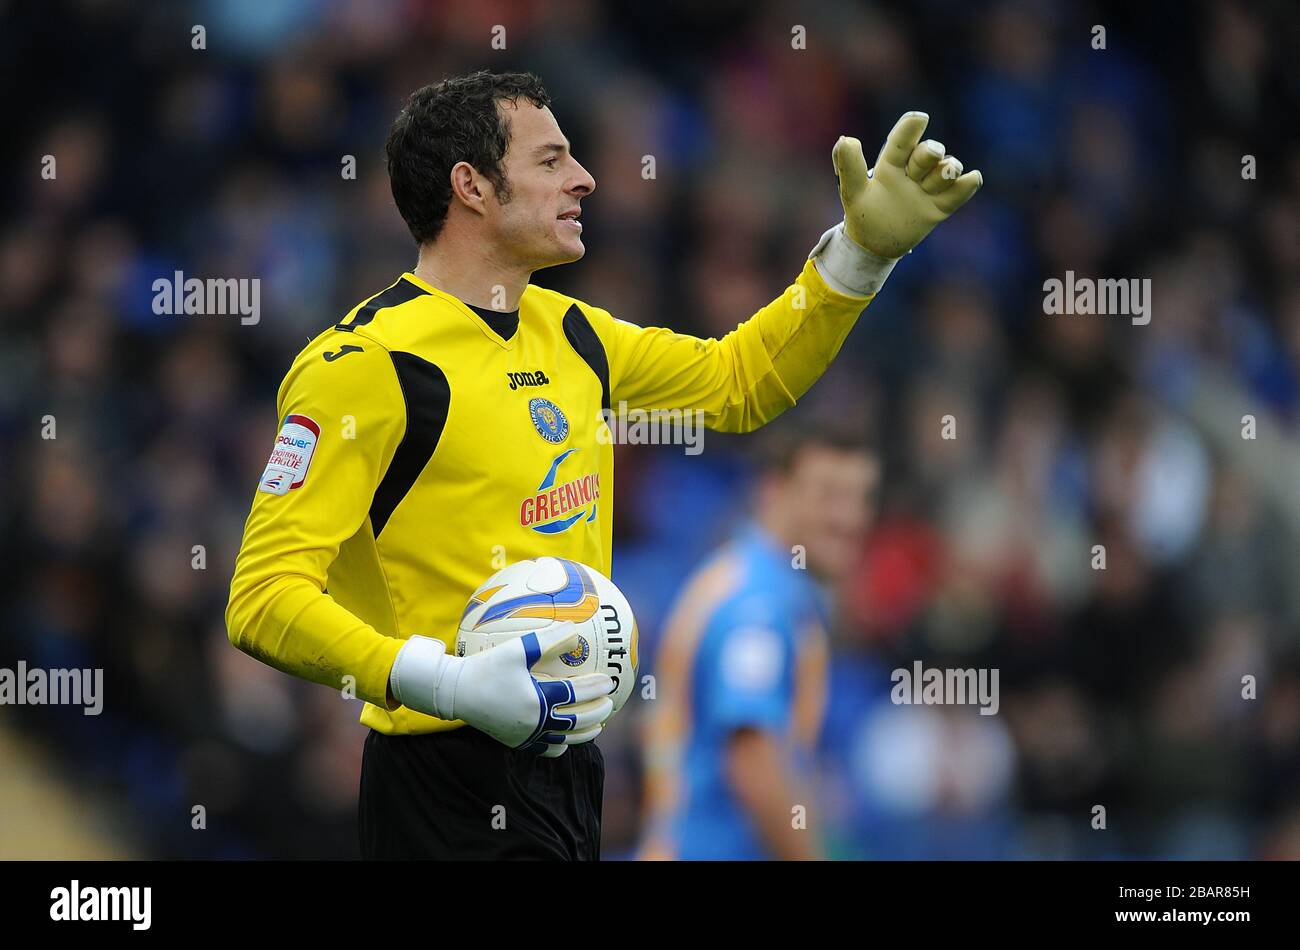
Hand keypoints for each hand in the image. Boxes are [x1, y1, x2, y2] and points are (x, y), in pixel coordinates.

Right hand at [389, 623, 613, 756]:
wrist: (456, 692)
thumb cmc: (485, 666)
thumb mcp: (515, 649)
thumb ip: (547, 639)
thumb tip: (574, 630)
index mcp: (537, 700)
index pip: (575, 696)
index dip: (595, 688)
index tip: (609, 681)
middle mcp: (534, 722)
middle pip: (576, 722)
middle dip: (597, 713)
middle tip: (609, 703)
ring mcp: (525, 736)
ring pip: (564, 740)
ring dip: (584, 734)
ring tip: (598, 726)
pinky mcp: (515, 743)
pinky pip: (544, 749)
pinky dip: (560, 746)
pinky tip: (567, 741)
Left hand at [834, 111, 981, 258]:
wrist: (875, 244)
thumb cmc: (863, 213)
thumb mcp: (853, 191)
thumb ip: (849, 167)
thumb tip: (846, 139)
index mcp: (891, 163)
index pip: (902, 142)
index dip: (910, 129)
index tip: (919, 117)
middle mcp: (913, 171)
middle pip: (929, 154)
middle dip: (931, 152)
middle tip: (933, 153)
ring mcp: (928, 188)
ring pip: (946, 171)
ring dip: (948, 170)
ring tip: (947, 174)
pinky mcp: (940, 206)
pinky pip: (959, 193)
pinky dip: (967, 185)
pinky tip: (973, 177)